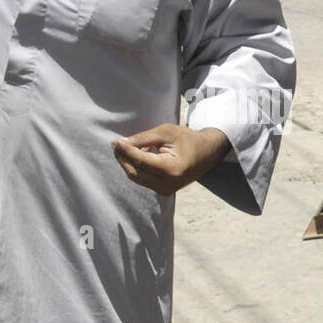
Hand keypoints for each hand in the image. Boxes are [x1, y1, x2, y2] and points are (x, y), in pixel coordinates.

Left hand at [111, 124, 229, 195]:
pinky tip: (139, 154)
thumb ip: (144, 138)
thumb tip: (122, 143)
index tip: (115, 141)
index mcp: (172, 170)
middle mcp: (168, 184)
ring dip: (129, 163)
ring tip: (130, 146)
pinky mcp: (164, 190)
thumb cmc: (188, 139)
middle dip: (123, 158)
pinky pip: (143, 180)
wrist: (208, 153)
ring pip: (137, 178)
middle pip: (135, 173)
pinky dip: (137, 167)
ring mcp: (166, 190)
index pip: (141, 161)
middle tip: (116, 144)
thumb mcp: (167, 132)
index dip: (126, 151)